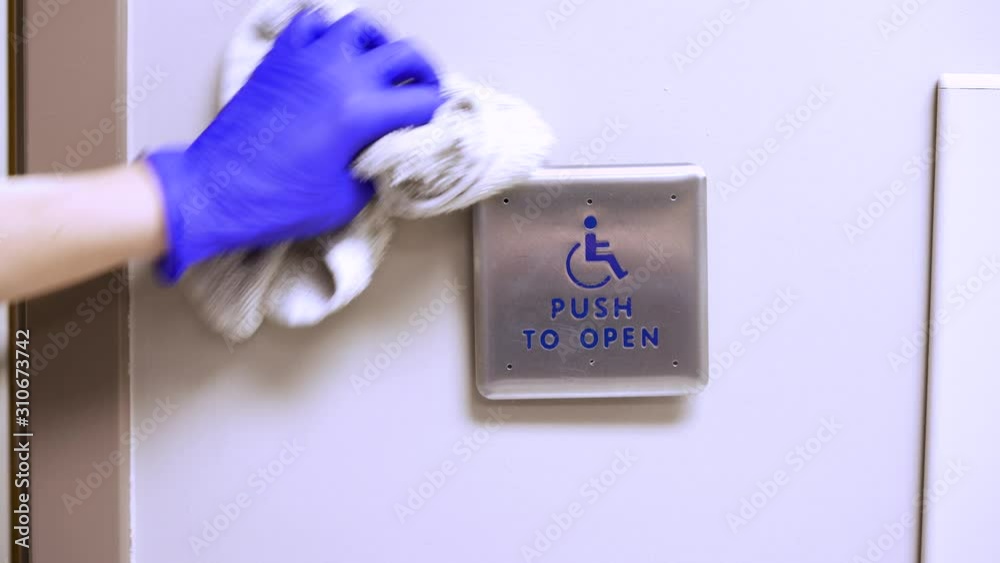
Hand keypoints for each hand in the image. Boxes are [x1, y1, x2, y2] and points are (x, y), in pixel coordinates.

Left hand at [146, 10, 442, 282]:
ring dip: (381, 44)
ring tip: (383, 66)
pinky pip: (314, 25)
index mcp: (360, 112)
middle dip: (424, 74)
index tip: (434, 125)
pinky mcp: (280, 59)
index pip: (421, 101)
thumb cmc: (274, 200)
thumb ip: (373, 173)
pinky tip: (335, 55)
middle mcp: (339, 75)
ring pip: (361, 26)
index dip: (436, 115)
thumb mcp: (343, 200)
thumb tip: (383, 161)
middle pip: (404, 54)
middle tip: (424, 93)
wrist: (215, 190)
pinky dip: (332, 33)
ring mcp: (308, 60)